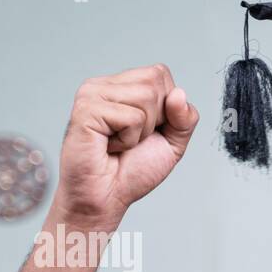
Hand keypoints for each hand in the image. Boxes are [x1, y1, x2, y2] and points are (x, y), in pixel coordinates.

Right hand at [52, 64, 198, 229]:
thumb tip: (178, 93)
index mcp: (120, 86)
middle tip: (132, 139)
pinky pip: (132, 117)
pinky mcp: (86, 109)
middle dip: (156, 120)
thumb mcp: (172, 143)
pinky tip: (109, 147)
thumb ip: (185, 118)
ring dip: (141, 131)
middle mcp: (104, 84)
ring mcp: (92, 94)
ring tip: (120, 143)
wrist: (106, 198)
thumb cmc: (133, 171)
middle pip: (155, 81)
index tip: (146, 132)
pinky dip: (129, 139)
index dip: (166, 108)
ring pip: (146, 97)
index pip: (161, 73)